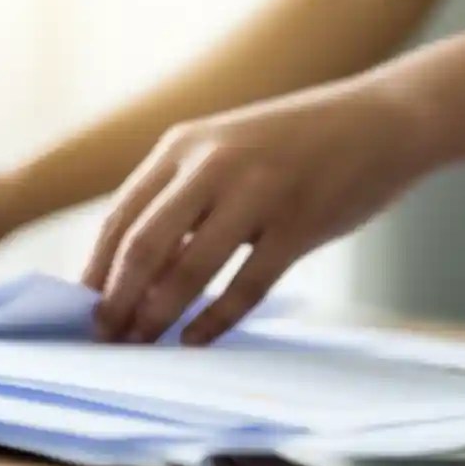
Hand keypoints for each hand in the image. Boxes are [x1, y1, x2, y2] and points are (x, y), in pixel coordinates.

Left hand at [82, 78, 432, 344]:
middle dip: (118, 299)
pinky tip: (196, 340)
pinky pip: (245, 286)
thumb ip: (181, 198)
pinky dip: (215, 320)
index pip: (120, 217)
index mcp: (182, 145)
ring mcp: (257, 192)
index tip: (85, 309)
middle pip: (142, 245)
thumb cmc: (293, 145)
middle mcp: (212, 164)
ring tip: (143, 344)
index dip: (97, 269)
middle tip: (107, 337)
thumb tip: (132, 270)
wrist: (379, 121)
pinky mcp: (298, 223)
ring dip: (158, 315)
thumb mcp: (224, 151)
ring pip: (189, 269)